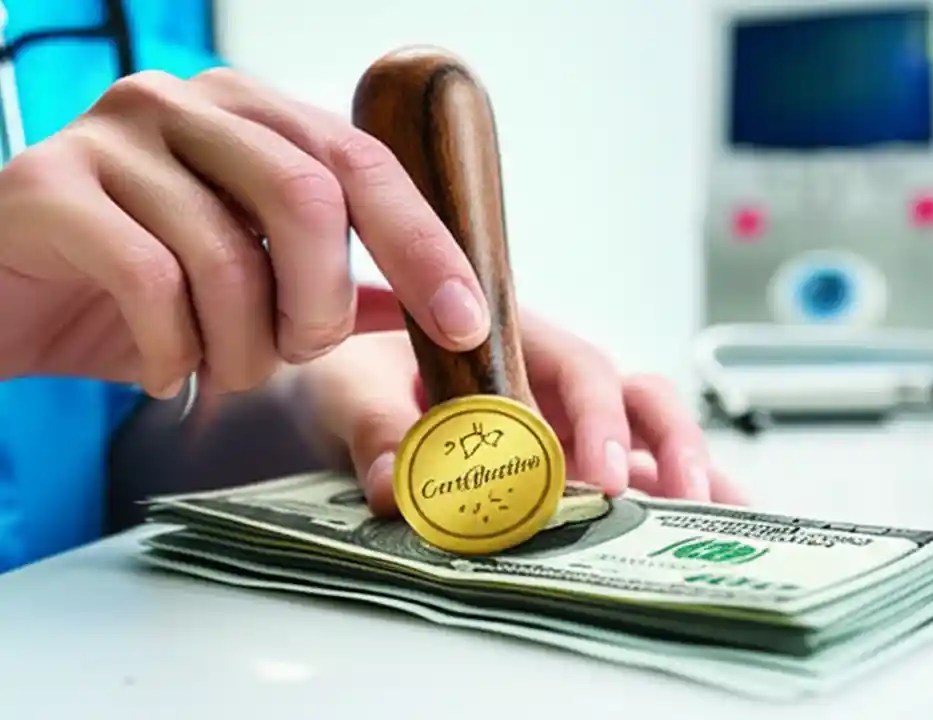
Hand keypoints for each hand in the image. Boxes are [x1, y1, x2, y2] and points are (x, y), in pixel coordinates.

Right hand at [0, 68, 489, 395]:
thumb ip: (345, 292)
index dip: (424, 247)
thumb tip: (442, 315)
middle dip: (320, 306)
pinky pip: (148, 282)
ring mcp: (112, 133)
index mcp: (254, 113)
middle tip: (296, 353)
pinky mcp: (45, 184)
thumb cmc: (135, 291)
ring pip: (227, 254)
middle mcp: (188, 101)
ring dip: (240, 348)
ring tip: (218, 371)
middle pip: (309, 198)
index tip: (467, 324)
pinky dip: (172, 351)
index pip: (365, 164)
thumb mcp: (254, 289)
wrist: (3, 300)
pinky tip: (162, 371)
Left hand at [293, 316, 745, 512]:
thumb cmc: (359, 364)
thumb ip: (376, 426)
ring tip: (718, 518)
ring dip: (688, 467)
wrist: (349, 377)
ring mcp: (572, 419)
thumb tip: (397, 485)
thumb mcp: (354, 384)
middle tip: (678, 498)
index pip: (580, 367)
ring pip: (652, 432)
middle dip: (668, 444)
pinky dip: (676, 494)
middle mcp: (557, 377)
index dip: (600, 417)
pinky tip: (710, 525)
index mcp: (518, 340)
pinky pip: (637, 472)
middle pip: (636, 395)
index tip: (603, 474)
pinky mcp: (575, 459)